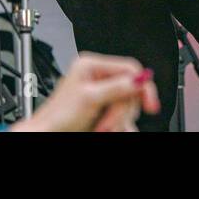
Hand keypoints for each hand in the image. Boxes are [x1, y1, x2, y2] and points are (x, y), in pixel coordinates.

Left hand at [12, 52, 159, 131]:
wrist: (47, 134)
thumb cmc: (58, 116)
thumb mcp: (90, 98)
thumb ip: (117, 87)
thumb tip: (140, 79)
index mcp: (92, 64)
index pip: (130, 68)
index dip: (142, 86)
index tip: (150, 105)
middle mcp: (98, 76)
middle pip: (130, 89)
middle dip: (122, 110)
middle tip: (110, 123)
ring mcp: (100, 93)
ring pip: (127, 104)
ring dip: (119, 120)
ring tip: (103, 129)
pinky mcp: (102, 108)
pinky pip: (121, 115)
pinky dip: (118, 124)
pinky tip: (108, 129)